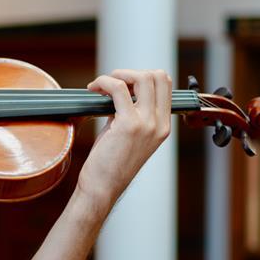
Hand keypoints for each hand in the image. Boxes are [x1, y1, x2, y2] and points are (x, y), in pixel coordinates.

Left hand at [77, 69, 172, 210]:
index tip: (121, 85)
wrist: (102, 187)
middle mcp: (159, 124)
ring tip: (100, 86)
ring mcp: (147, 124)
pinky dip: (104, 82)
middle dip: (130, 72)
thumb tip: (120, 89)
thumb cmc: (110, 163)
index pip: (166, 84)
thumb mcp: (128, 135)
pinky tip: (93, 90)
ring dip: (117, 74)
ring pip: (143, 77)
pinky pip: (119, 88)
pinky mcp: (129, 125)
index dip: (142, 76)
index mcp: (163, 126)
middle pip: (158, 76)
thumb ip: (132, 113)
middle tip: (110, 83)